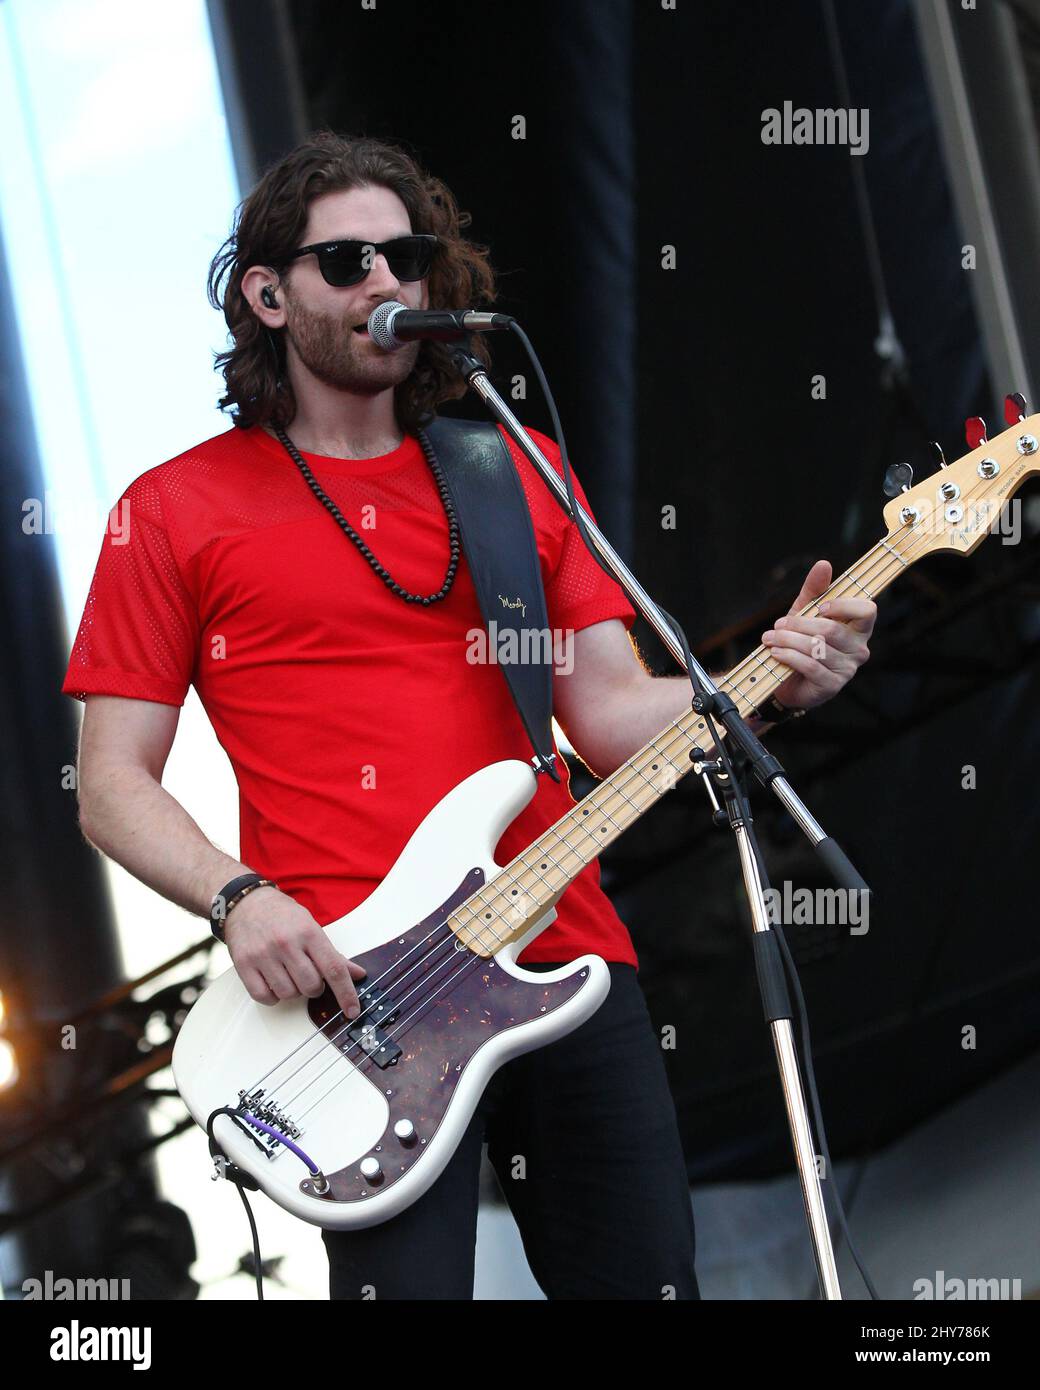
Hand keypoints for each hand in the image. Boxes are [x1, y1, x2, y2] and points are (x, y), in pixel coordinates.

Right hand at [224, 885, 366, 1020]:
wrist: (247, 903)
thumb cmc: (283, 916)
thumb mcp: (312, 927)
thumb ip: (333, 954)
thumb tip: (357, 975)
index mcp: (308, 933)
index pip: (334, 969)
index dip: (346, 993)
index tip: (353, 1010)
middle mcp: (286, 943)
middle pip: (311, 986)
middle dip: (315, 988)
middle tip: (308, 974)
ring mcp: (264, 954)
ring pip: (289, 994)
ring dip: (293, 991)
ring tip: (288, 974)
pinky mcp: (244, 964)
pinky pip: (264, 996)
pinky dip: (272, 996)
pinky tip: (273, 981)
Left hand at [761, 559, 875, 710]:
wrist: (786, 678)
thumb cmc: (801, 641)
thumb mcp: (806, 611)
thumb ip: (815, 589)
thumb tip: (823, 564)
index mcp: (859, 628)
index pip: (867, 610)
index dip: (843, 606)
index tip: (819, 607)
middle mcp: (859, 649)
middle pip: (832, 629)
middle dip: (799, 624)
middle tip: (778, 624)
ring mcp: (847, 669)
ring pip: (818, 647)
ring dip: (788, 640)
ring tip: (771, 638)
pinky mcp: (832, 685)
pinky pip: (810, 665)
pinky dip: (789, 656)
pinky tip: (775, 653)